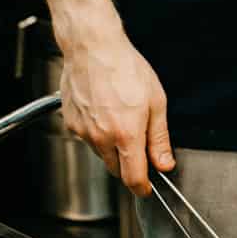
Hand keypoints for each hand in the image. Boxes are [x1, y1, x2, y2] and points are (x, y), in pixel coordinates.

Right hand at [60, 31, 174, 196]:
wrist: (94, 48)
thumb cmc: (126, 67)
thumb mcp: (156, 100)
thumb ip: (159, 137)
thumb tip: (164, 162)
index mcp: (126, 134)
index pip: (133, 177)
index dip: (142, 188)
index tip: (147, 188)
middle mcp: (102, 138)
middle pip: (116, 168)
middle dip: (129, 163)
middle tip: (139, 141)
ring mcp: (84, 132)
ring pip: (101, 152)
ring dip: (112, 145)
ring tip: (121, 113)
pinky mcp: (71, 123)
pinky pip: (88, 137)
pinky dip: (97, 131)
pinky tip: (104, 109)